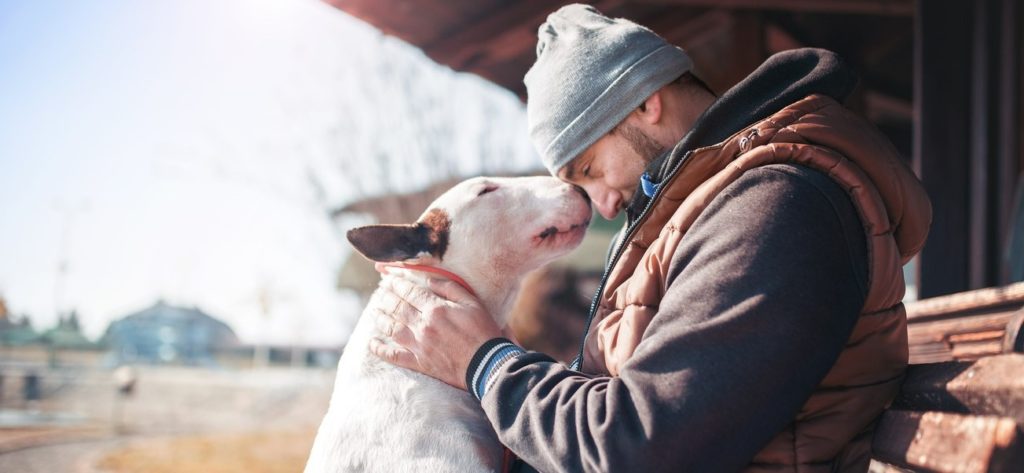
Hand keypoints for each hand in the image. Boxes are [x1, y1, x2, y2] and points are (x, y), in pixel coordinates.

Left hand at [369, 275, 502, 389]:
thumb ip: (450, 289)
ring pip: (391, 329)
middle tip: (380, 292)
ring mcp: (419, 346)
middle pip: (397, 308)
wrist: (488, 365)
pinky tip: (372, 343)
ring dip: (380, 319)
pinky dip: (381, 350)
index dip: (397, 284)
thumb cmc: (483, 332)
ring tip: (374, 311)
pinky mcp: (419, 363)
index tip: (389, 278)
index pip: (410, 292)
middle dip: (386, 297)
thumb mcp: (473, 303)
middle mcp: (423, 326)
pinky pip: (394, 356)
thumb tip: (430, 281)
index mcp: (436, 309)